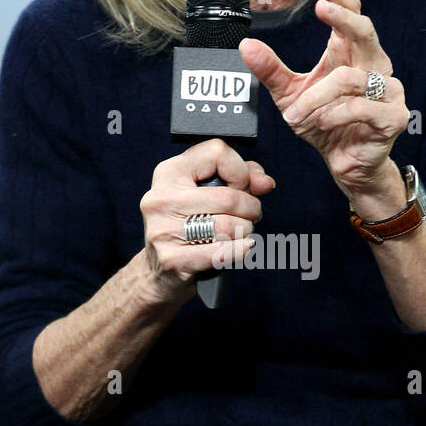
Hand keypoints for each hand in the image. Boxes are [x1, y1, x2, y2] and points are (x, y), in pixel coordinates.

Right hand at [140, 140, 274, 301]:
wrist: (161, 272)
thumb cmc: (189, 227)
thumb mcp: (209, 193)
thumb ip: (241, 179)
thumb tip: (265, 182)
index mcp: (168, 173)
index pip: (216, 153)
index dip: (240, 171)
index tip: (242, 186)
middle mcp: (161, 198)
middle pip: (228, 197)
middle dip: (251, 208)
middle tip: (250, 216)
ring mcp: (163, 230)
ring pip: (228, 226)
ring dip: (245, 231)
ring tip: (240, 233)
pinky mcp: (172, 259)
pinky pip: (222, 252)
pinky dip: (240, 250)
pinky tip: (241, 248)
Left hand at [238, 0, 409, 198]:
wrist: (346, 164)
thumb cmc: (324, 125)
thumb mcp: (290, 96)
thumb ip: (271, 70)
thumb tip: (245, 45)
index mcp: (351, 54)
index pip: (351, 14)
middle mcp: (373, 66)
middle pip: (365, 30)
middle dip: (343, 17)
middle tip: (321, 7)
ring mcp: (388, 90)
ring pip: (350, 79)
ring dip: (316, 97)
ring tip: (294, 115)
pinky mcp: (393, 116)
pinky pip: (361, 108)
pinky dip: (335, 114)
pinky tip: (321, 123)